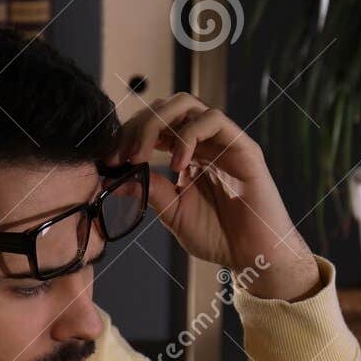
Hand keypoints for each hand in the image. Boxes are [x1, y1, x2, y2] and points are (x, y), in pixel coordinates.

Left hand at [114, 93, 320, 300]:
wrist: (251, 255)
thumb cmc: (217, 235)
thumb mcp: (172, 211)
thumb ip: (149, 190)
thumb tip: (114, 179)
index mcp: (186, 153)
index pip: (154, 125)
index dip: (128, 135)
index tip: (108, 159)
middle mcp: (204, 142)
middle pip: (166, 107)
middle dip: (136, 126)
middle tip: (120, 155)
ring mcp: (223, 141)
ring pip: (187, 105)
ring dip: (156, 124)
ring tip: (141, 156)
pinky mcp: (242, 147)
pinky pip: (213, 121)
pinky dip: (187, 136)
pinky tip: (177, 165)